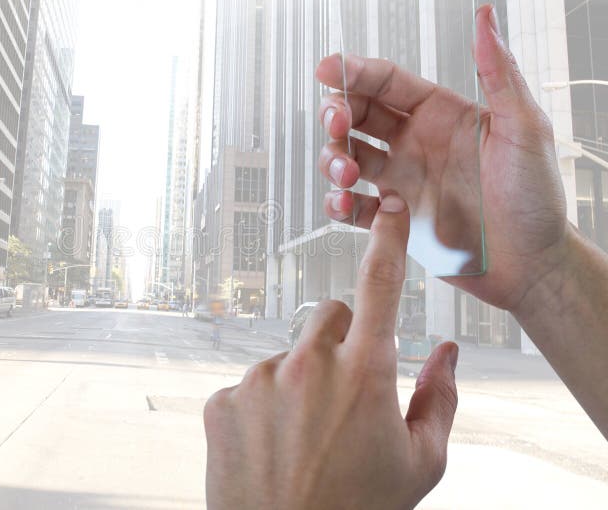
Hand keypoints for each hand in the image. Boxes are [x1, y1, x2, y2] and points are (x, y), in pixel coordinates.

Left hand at [204, 197, 458, 509]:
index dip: (385, 241)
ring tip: (304, 436)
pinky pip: (251, 384)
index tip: (383, 208)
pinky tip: (271, 446)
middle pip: (328, 315)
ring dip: (300, 380)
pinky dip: (263, 406)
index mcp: (365, 375)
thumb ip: (440, 399)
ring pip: (288, 355)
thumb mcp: (420, 463)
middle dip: (342, 339)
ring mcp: (259, 381)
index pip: (380, 287)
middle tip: (345, 390)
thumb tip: (448, 353)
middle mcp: (307, 366)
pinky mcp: (223, 399)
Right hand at [316, 4, 569, 313]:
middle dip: (337, 114)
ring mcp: (402, 181)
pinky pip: (354, 207)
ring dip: (335, 160)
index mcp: (441, 116)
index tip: (329, 69)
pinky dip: (339, 204)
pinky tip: (346, 204)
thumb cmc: (536, 198)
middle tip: (336, 123)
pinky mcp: (392, 220)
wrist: (532, 264)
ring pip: (348, 159)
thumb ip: (500, 75)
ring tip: (348, 175)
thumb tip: (486, 19)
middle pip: (358, 117)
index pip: (388, 83)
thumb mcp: (524, 129)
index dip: (355, 73)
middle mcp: (415, 144)